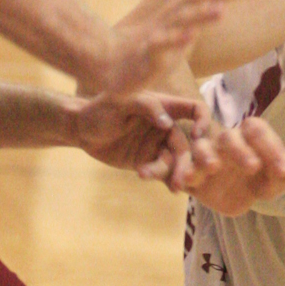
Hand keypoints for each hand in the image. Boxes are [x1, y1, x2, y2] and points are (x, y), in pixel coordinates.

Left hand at [71, 92, 201, 171]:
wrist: (81, 130)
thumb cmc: (99, 109)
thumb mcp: (120, 101)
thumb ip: (145, 107)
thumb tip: (167, 124)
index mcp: (165, 107)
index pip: (195, 109)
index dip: (203, 120)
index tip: (197, 135)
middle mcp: (165, 127)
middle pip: (188, 144)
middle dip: (191, 161)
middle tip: (188, 177)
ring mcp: (157, 145)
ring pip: (175, 161)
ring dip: (174, 173)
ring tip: (168, 184)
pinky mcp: (147, 161)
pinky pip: (160, 171)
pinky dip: (157, 175)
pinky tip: (144, 175)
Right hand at [101, 0, 266, 95]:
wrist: (110, 63)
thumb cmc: (153, 48)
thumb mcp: (184, 31)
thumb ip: (202, 18)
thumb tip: (227, 5)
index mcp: (185, 12)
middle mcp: (173, 17)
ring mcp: (160, 33)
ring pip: (182, 19)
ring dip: (201, 13)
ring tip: (222, 10)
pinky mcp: (147, 54)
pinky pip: (161, 45)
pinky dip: (175, 40)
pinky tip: (189, 37)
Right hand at [146, 117, 284, 214]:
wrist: (238, 195)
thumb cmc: (261, 179)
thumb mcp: (278, 176)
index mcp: (248, 136)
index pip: (256, 130)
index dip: (269, 144)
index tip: (281, 169)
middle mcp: (224, 141)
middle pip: (226, 138)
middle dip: (236, 150)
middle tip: (250, 168)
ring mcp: (202, 156)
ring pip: (196, 151)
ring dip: (200, 159)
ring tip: (205, 171)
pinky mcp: (185, 174)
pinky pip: (165, 168)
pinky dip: (154, 169)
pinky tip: (144, 174)